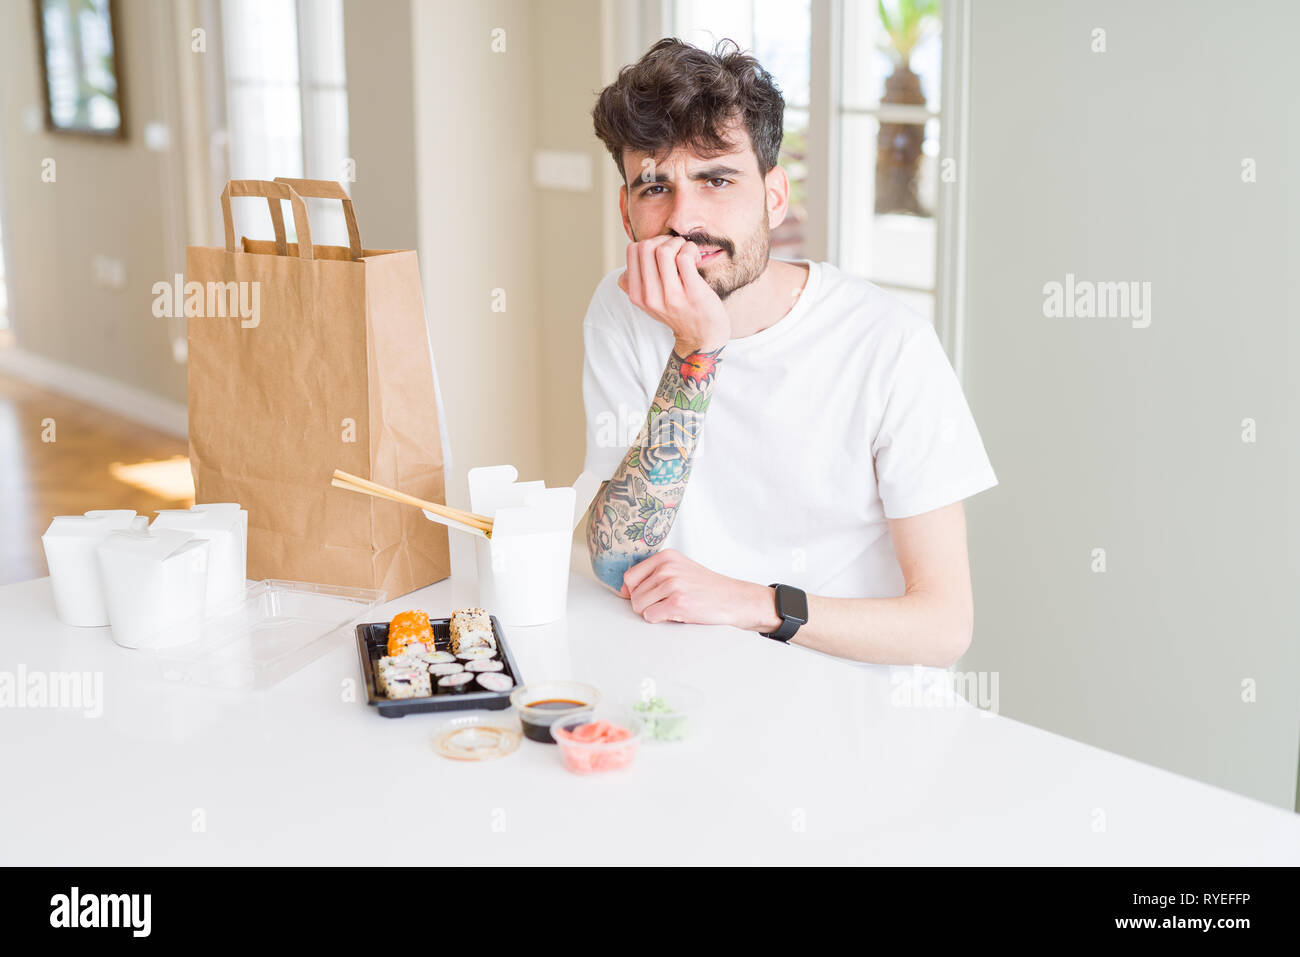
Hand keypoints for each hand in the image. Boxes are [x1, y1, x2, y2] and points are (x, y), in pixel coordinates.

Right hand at [617, 236, 729, 353]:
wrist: (702, 338)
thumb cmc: (678, 313)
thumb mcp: (649, 303)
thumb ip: (637, 284)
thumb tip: (630, 259)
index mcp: (637, 295)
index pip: (632, 251)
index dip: (649, 242)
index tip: (663, 252)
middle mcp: (650, 297)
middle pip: (646, 247)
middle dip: (664, 239)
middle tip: (677, 249)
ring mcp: (671, 296)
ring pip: (664, 250)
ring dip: (678, 243)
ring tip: (687, 253)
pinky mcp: (692, 293)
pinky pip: (684, 257)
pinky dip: (690, 250)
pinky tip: (696, 259)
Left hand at [619, 549, 780, 630]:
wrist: (732, 598)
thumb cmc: (705, 586)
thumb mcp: (679, 568)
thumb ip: (653, 573)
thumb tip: (624, 589)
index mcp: (665, 557)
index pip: (629, 577)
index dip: (634, 591)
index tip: (648, 596)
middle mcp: (667, 568)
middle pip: (633, 595)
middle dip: (646, 604)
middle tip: (666, 603)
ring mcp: (672, 585)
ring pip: (639, 606)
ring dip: (653, 612)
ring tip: (671, 607)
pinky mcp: (677, 603)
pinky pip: (650, 617)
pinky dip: (660, 620)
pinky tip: (676, 613)